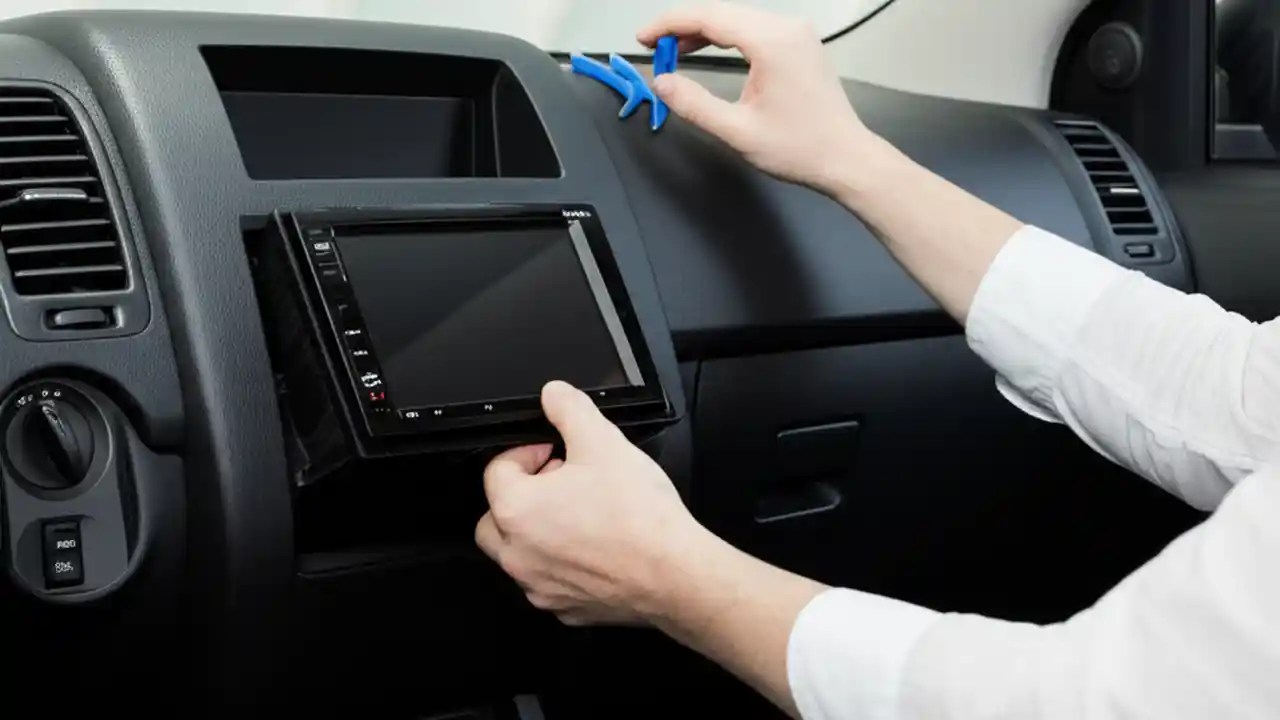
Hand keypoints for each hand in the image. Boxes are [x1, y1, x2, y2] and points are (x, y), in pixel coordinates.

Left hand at [475, 381, 706, 625]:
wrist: (674, 573)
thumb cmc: (638, 517)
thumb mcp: (603, 441)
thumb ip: (570, 409)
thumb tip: (554, 394)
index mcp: (516, 510)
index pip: (497, 470)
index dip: (527, 452)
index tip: (553, 451)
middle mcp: (517, 554)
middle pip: (495, 516)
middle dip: (520, 494)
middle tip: (557, 482)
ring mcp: (539, 586)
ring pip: (518, 554)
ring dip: (536, 531)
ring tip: (576, 513)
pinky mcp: (565, 609)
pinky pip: (547, 582)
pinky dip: (560, 564)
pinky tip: (592, 548)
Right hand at [638, 2, 886, 194]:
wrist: (846, 159)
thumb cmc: (800, 149)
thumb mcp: (737, 131)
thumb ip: (694, 104)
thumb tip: (661, 83)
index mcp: (773, 42)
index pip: (709, 17)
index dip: (669, 24)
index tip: (643, 38)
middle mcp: (787, 28)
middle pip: (722, 11)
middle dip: (682, 25)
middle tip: (651, 44)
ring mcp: (797, 33)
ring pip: (738, 17)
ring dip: (703, 30)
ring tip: (672, 49)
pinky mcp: (800, 44)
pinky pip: (754, 28)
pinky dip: (726, 35)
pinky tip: (706, 48)